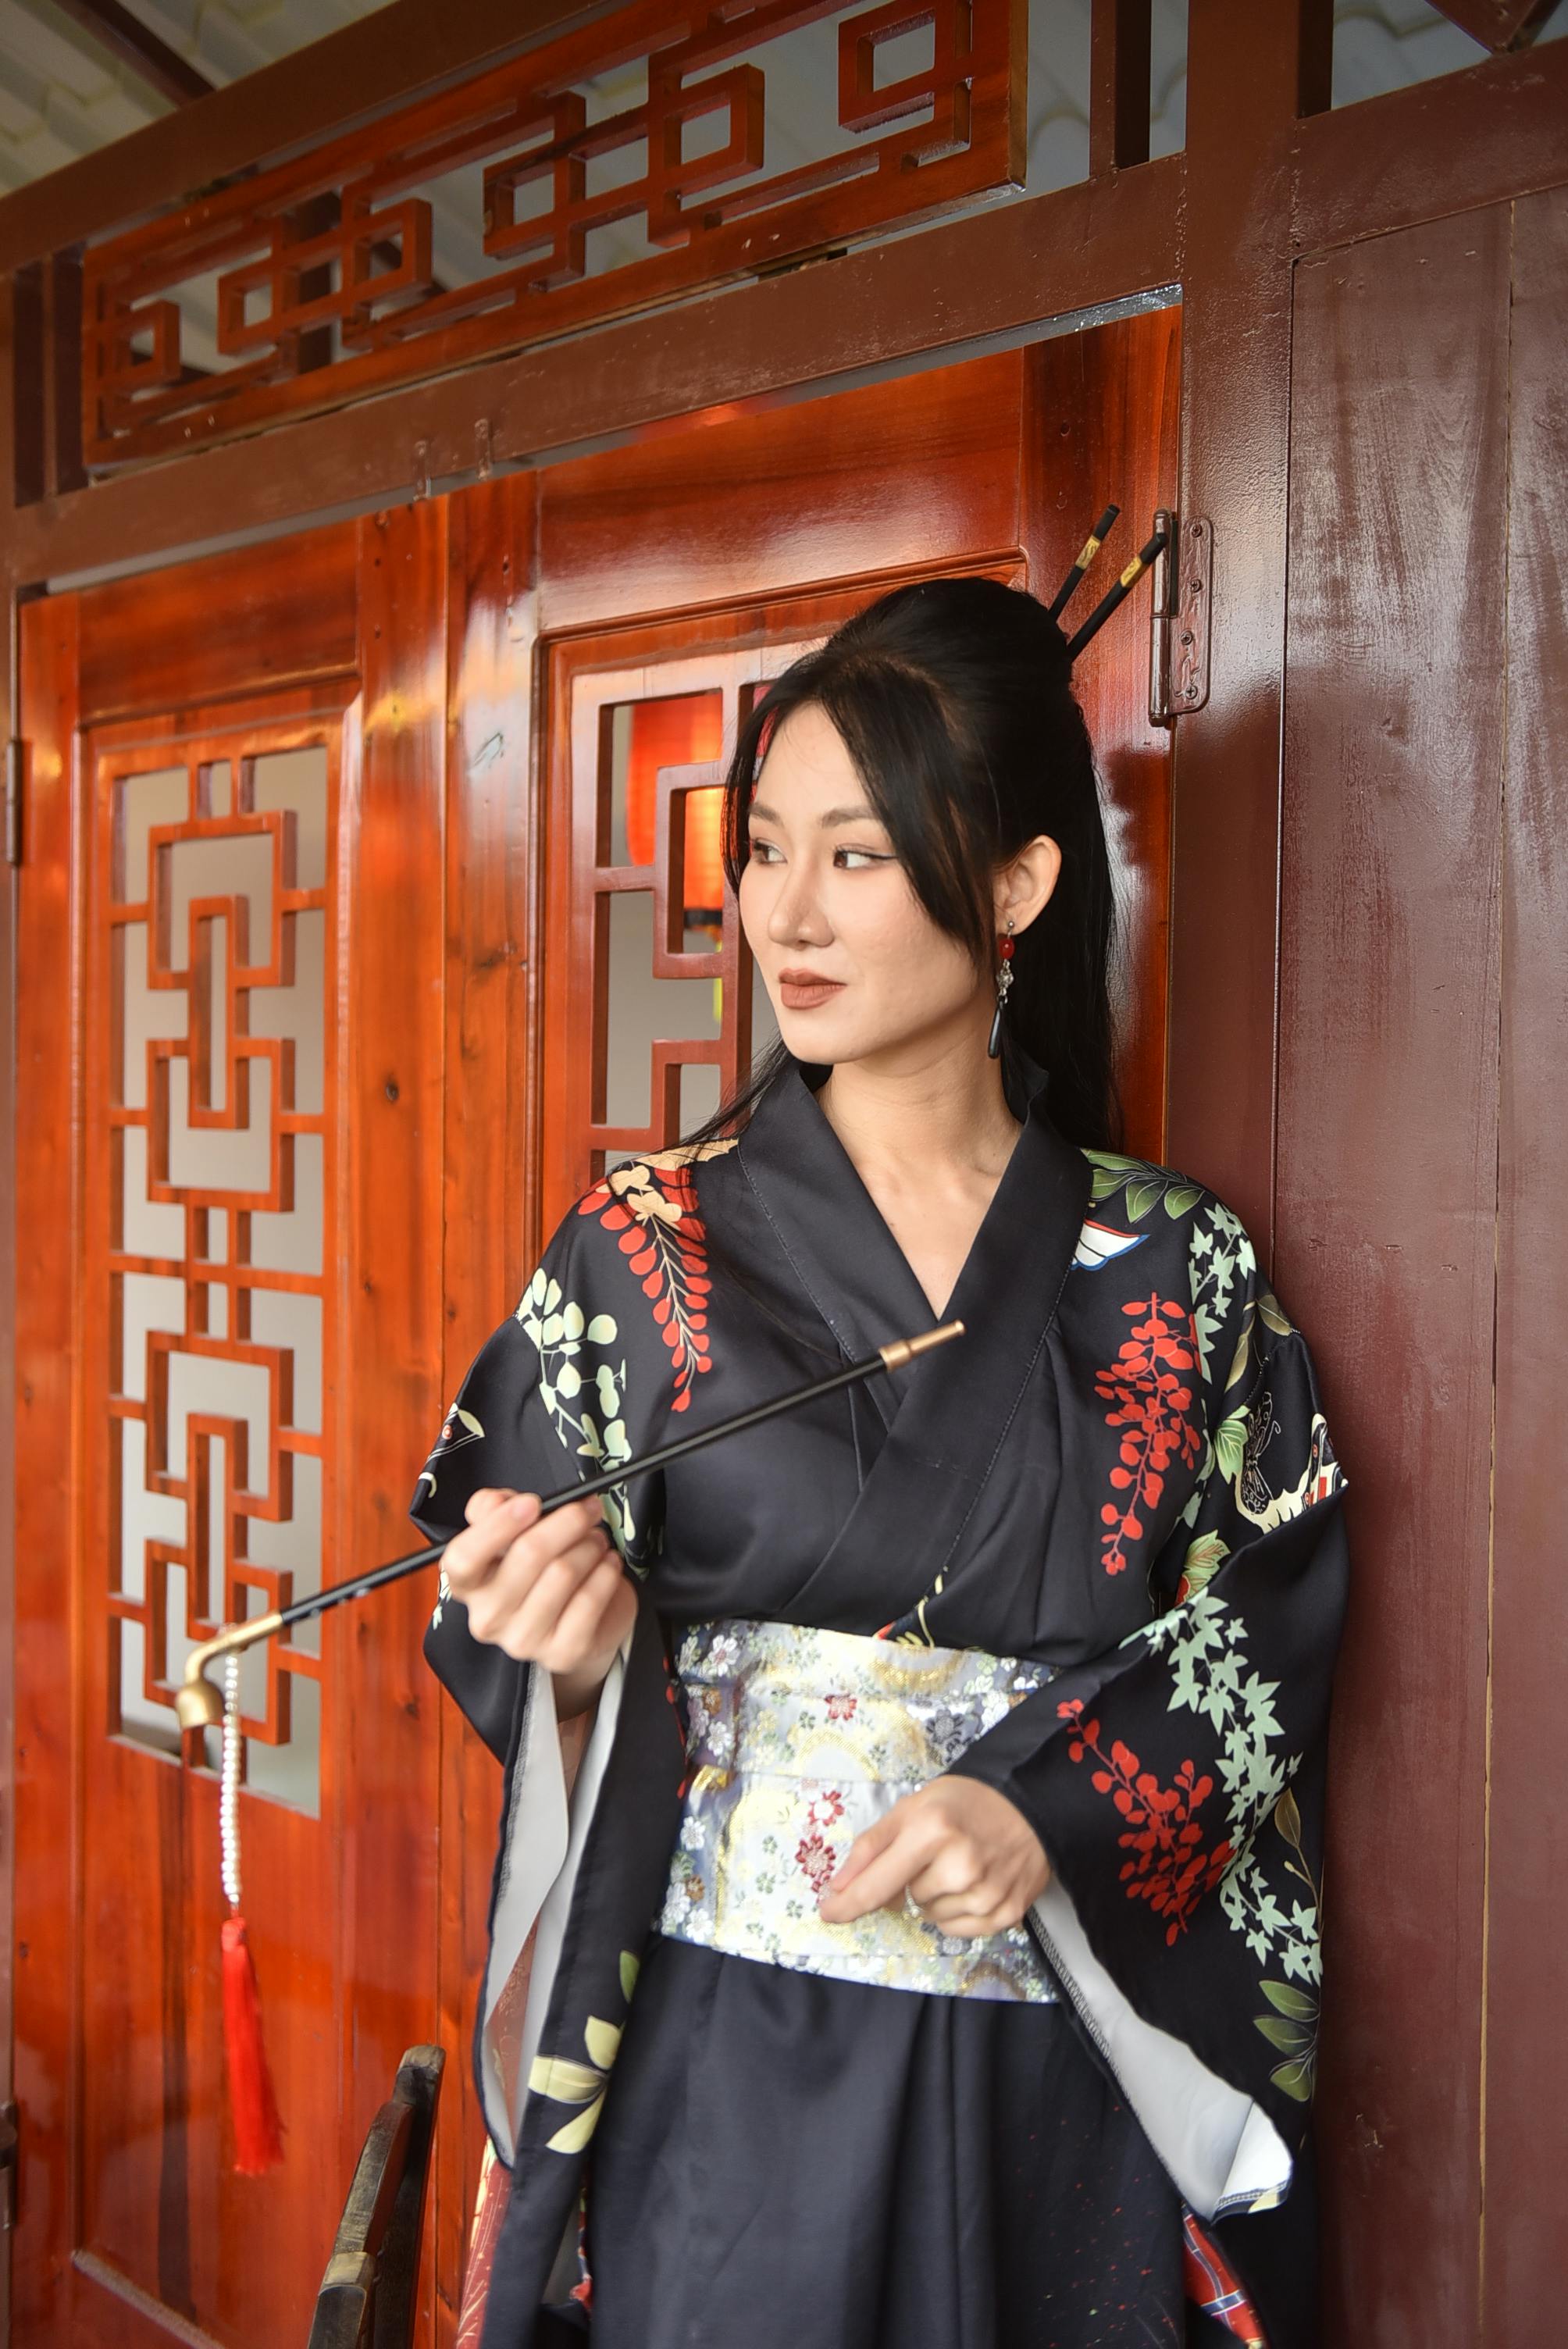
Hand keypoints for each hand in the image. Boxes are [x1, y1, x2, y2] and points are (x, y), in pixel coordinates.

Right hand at [440, 1487, 635, 1705]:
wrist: (578, 1624)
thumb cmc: (539, 1570)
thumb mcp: (511, 1532)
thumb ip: (494, 1508)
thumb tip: (497, 1501)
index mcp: (467, 1584)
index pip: (463, 1558)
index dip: (497, 1526)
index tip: (532, 1503)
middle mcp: (488, 1617)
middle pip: (527, 1554)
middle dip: (567, 1522)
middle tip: (587, 1509)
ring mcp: (523, 1640)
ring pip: (563, 1572)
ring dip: (589, 1546)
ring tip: (596, 1541)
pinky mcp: (561, 1652)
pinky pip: (590, 1600)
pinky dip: (605, 1573)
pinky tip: (607, 1565)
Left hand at [817, 1776, 1049, 1938]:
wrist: (1028, 1804)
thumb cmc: (964, 1803)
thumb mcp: (912, 1808)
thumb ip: (872, 1846)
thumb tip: (839, 1886)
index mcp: (932, 1832)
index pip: (878, 1883)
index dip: (848, 1903)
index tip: (828, 1913)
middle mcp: (961, 1866)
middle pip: (908, 1899)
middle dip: (913, 1879)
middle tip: (937, 1853)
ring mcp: (986, 1894)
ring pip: (932, 1917)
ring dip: (936, 1897)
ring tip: (959, 1865)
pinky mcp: (1006, 1913)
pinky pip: (957, 1931)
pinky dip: (957, 1913)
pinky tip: (972, 1885)